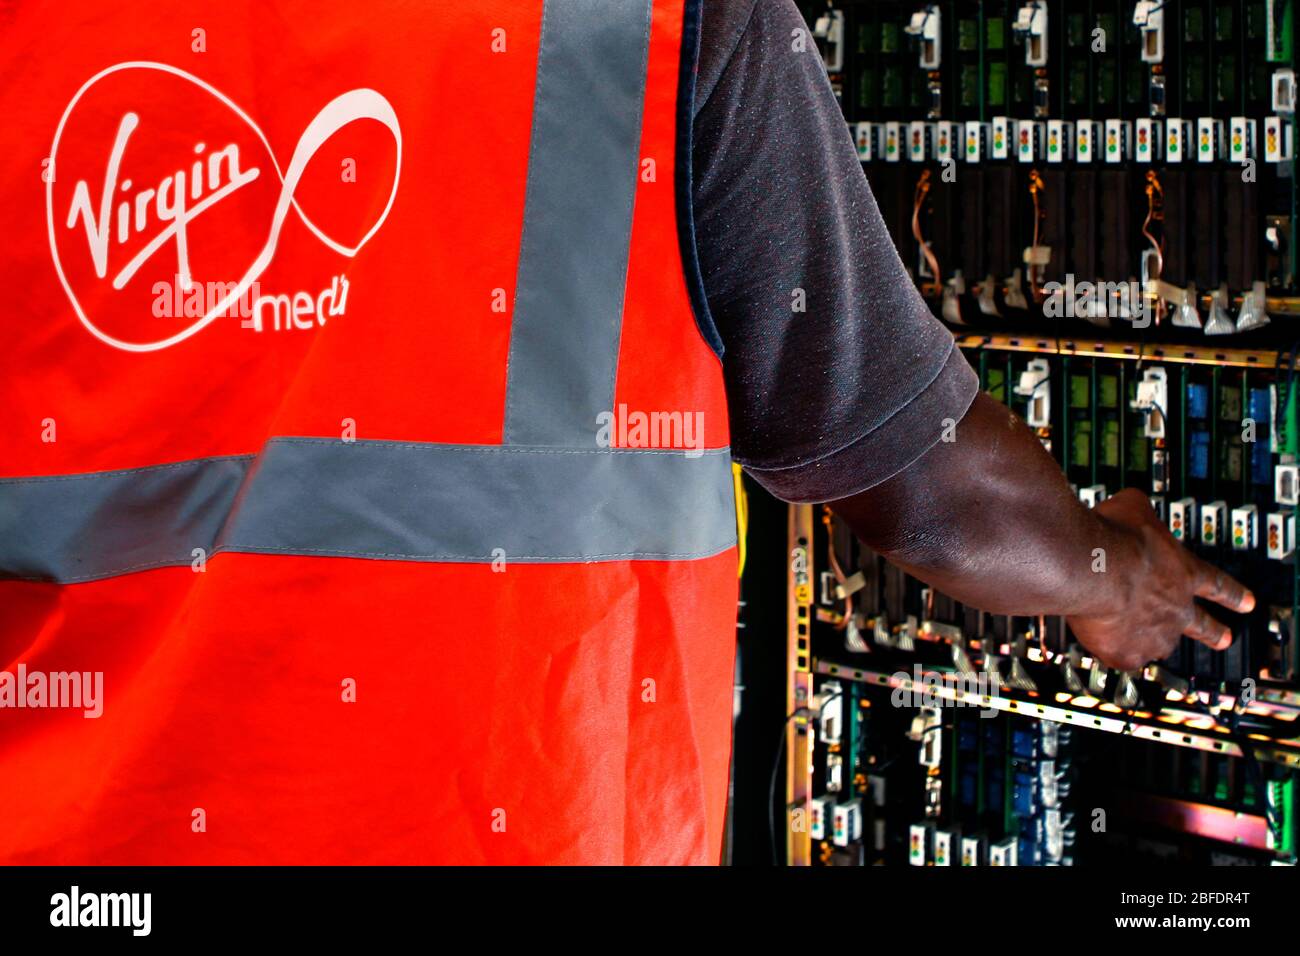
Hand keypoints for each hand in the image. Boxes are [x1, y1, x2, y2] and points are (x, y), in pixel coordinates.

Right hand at [1066, 489, 1254, 671]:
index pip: (1217, 584)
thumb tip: (1133, 505)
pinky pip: (1121, 656)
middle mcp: (1175, 607)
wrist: (1092, 566)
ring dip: (1154, 642)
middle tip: (1225, 638)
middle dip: (1214, 632)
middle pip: (1202, 625)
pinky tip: (1104, 642)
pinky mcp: (1125, 652)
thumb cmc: (1113, 536)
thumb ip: (1141, 512)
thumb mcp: (1134, 507)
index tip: (1247, 603)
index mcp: (1183, 572)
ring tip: (1145, 643)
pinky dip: (1113, 649)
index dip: (1233, 593)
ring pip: (1160, 644)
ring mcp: (1153, 633)